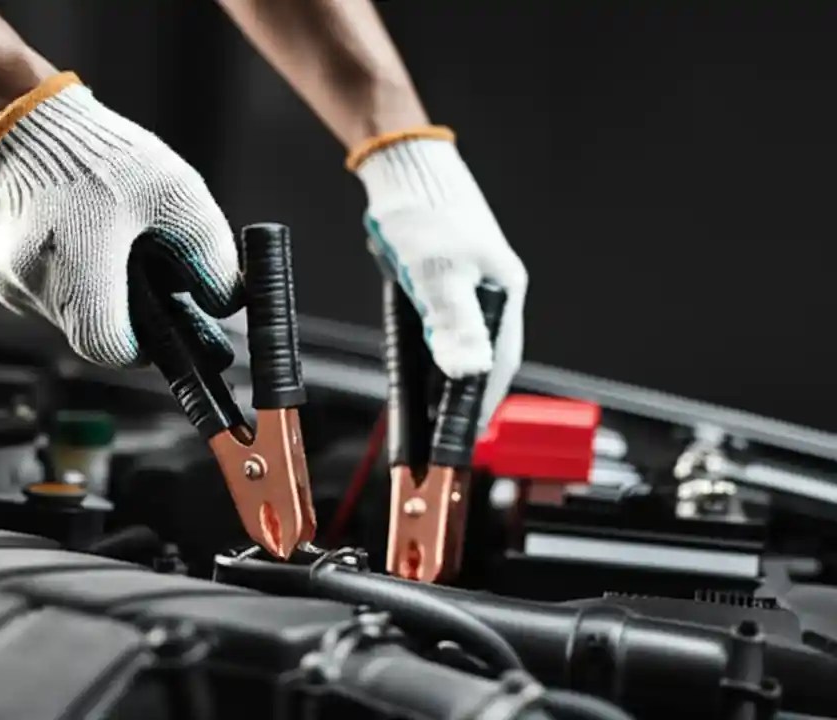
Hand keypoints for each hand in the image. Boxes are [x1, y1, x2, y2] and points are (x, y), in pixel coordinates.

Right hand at [0, 76, 241, 367]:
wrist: (34, 125)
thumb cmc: (106, 157)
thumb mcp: (179, 198)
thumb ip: (210, 258)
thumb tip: (225, 305)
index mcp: (75, 272)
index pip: (111, 348)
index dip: (148, 344)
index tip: (170, 324)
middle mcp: (35, 288)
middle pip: (94, 332)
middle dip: (130, 313)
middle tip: (157, 278)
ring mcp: (12, 285)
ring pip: (74, 315)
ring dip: (104, 295)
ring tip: (122, 248)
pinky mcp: (3, 276)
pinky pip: (53, 297)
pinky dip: (78, 281)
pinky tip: (90, 245)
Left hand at [355, 134, 527, 425]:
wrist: (402, 171)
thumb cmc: (425, 215)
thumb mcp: (438, 274)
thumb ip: (453, 323)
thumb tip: (469, 372)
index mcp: (501, 293)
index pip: (501, 361)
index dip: (485, 400)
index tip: (469, 434)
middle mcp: (488, 291)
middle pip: (482, 354)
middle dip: (465, 393)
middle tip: (444, 428)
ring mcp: (464, 284)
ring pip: (458, 340)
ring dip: (445, 372)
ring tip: (426, 407)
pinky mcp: (438, 278)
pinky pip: (436, 324)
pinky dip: (427, 348)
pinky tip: (410, 364)